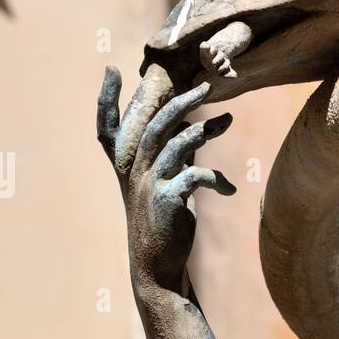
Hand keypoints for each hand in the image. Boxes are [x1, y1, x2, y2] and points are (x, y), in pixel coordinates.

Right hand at [96, 65, 235, 295]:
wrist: (159, 268)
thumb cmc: (165, 224)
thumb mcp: (168, 185)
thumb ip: (180, 155)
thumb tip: (208, 126)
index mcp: (127, 168)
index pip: (108, 129)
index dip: (106, 100)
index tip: (110, 69)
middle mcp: (133, 173)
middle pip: (154, 125)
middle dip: (181, 102)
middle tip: (206, 88)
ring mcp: (149, 185)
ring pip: (176, 143)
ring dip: (204, 129)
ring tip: (229, 120)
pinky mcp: (168, 200)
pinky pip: (196, 176)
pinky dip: (219, 179)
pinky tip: (232, 190)